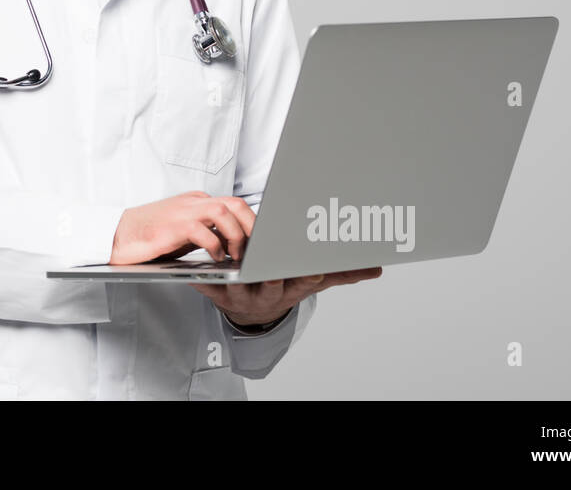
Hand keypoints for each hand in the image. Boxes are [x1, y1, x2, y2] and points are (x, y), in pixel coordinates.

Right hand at [109, 191, 252, 264]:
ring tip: (236, 255)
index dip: (252, 223)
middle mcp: (192, 203)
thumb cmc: (150, 236)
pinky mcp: (171, 227)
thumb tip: (233, 245)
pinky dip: (214, 244)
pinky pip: (202, 230)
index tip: (261, 243)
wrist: (117, 235)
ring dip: (236, 235)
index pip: (234, 204)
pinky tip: (215, 257)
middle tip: (256, 249)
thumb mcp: (185, 232)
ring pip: (222, 212)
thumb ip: (208, 232)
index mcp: (197, 201)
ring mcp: (182, 212)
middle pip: (234, 204)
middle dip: (252, 227)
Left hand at [192, 267, 383, 327]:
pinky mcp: (217, 290)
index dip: (305, 276)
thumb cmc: (281, 285)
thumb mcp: (310, 282)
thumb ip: (341, 273)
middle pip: (271, 283)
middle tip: (273, 264)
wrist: (250, 311)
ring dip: (237, 273)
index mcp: (289, 287)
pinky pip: (206, 285)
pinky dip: (200, 278)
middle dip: (273, 274)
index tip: (311, 269)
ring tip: (235, 258)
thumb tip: (377, 268)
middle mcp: (266, 291)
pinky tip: (194, 269)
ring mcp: (241, 292)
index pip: (301, 282)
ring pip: (240, 283)